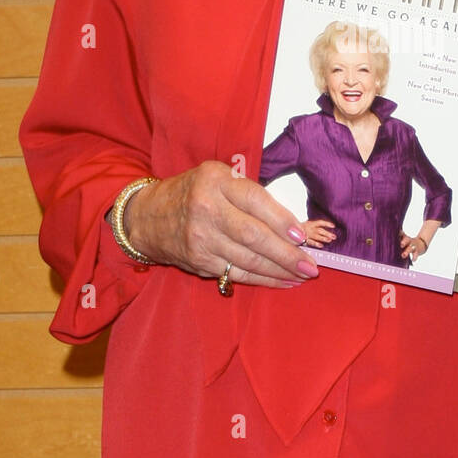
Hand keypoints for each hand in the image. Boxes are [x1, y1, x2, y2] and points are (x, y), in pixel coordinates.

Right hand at [122, 160, 318, 287]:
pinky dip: (262, 279)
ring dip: (279, 270)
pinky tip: (281, 281)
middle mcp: (206, 209)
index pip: (255, 200)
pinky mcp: (199, 261)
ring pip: (247, 259)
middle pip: (253, 235)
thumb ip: (248, 193)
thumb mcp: (216, 176)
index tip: (302, 235)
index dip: (281, 219)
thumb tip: (290, 222)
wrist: (147, 216)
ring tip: (301, 275)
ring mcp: (201, 238)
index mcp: (215, 181)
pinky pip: (236, 272)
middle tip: (311, 265)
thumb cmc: (192, 192)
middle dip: (286, 253)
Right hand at [302, 219, 336, 247]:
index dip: (327, 224)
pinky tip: (321, 245)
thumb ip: (315, 227)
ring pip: (316, 236)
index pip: (320, 222)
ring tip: (329, 240)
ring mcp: (305, 234)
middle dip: (327, 233)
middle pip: (319, 230)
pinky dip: (316, 243)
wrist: (289, 231)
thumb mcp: (307, 225)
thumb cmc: (300, 229)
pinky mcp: (302, 240)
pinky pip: (310, 242)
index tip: (333, 226)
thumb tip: (328, 229)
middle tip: (334, 237)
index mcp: (310, 223)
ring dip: (323, 238)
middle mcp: (308, 228)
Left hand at [400, 232, 426, 261]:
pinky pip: (415, 255)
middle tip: (401, 245)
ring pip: (410, 249)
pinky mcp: (416, 252)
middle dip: (404, 242)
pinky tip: (413, 260)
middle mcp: (410, 241)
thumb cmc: (409, 242)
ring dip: (407, 252)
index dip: (400, 234)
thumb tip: (396, 233)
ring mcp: (413, 247)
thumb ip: (400, 237)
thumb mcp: (405, 238)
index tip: (398, 233)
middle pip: (407, 240)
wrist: (421, 244)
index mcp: (406, 238)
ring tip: (403, 255)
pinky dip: (414, 257)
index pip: (402, 234)